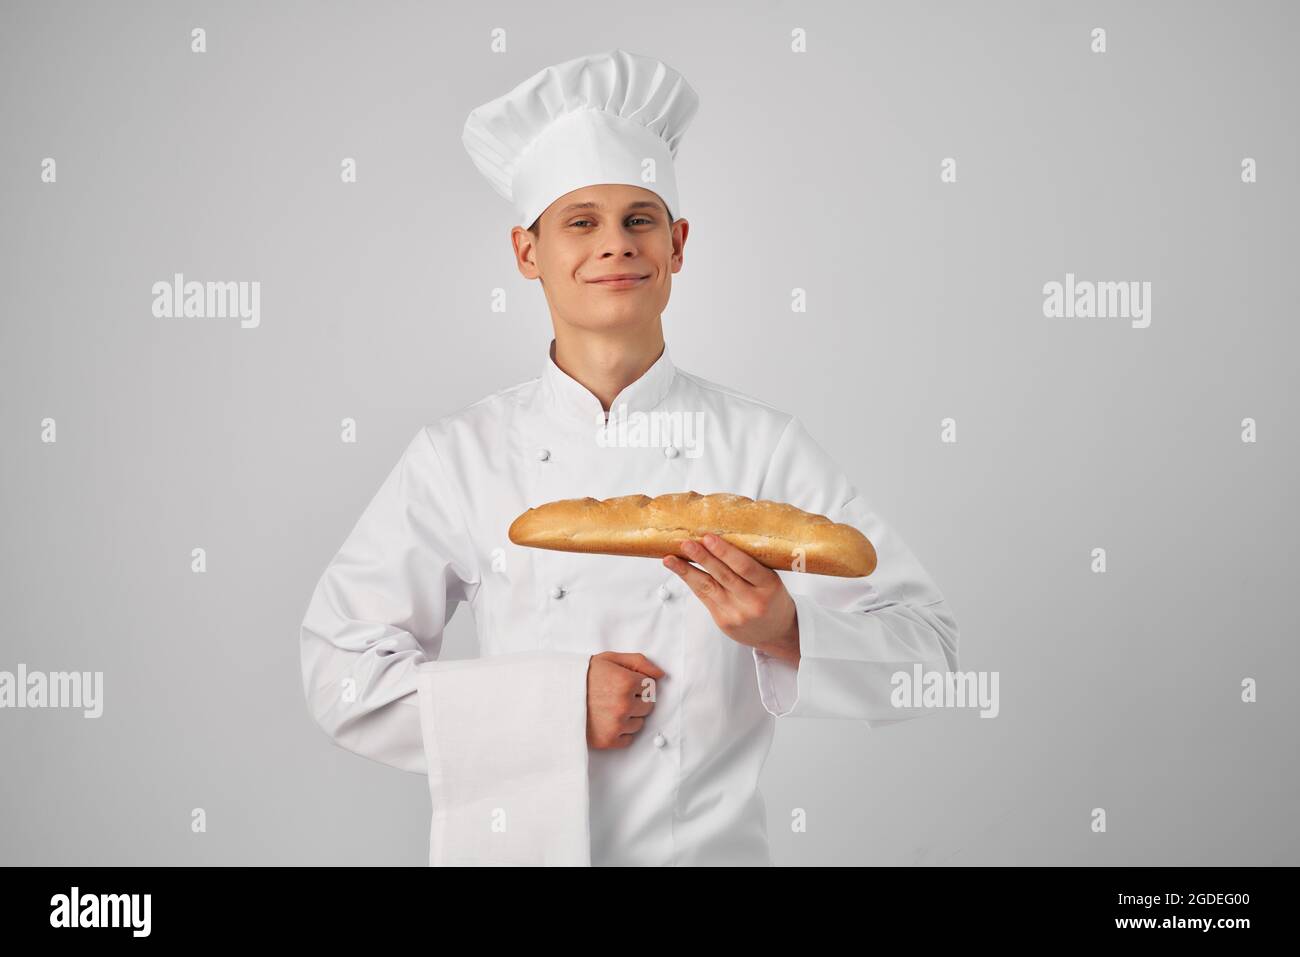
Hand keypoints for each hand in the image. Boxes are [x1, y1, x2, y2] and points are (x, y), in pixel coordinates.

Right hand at [586, 651, 664, 748]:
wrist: (557, 695)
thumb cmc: (584, 675)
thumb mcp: (610, 659)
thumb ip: (639, 662)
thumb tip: (661, 674)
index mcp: (626, 682)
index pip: (650, 686)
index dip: (637, 683)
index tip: (622, 683)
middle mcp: (624, 704)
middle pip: (648, 706)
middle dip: (636, 700)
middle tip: (616, 696)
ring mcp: (616, 724)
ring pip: (639, 723)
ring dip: (629, 717)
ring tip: (609, 708)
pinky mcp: (608, 740)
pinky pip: (628, 739)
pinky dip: (621, 732)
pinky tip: (607, 721)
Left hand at [663, 533, 799, 662]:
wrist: (777, 633)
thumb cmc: (773, 599)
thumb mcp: (772, 580)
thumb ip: (752, 564)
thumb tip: (723, 537)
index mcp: (769, 586)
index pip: (745, 566)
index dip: (725, 552)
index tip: (709, 538)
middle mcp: (752, 601)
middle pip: (723, 576)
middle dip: (702, 558)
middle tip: (686, 543)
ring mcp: (736, 613)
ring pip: (708, 587)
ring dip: (687, 571)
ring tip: (670, 559)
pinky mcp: (723, 621)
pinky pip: (704, 597)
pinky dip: (690, 582)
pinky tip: (680, 571)